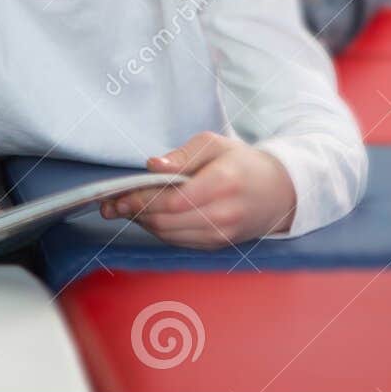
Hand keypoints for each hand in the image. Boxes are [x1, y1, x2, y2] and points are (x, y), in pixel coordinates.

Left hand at [97, 131, 297, 247]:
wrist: (279, 193)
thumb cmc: (243, 163)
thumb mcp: (215, 144)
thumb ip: (182, 155)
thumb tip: (152, 165)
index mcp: (223, 184)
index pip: (172, 201)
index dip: (140, 201)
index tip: (118, 195)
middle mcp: (223, 215)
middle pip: (166, 221)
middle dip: (135, 213)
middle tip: (111, 204)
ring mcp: (221, 235)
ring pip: (168, 235)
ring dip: (143, 223)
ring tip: (125, 208)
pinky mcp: (216, 246)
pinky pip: (178, 241)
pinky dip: (159, 230)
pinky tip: (148, 216)